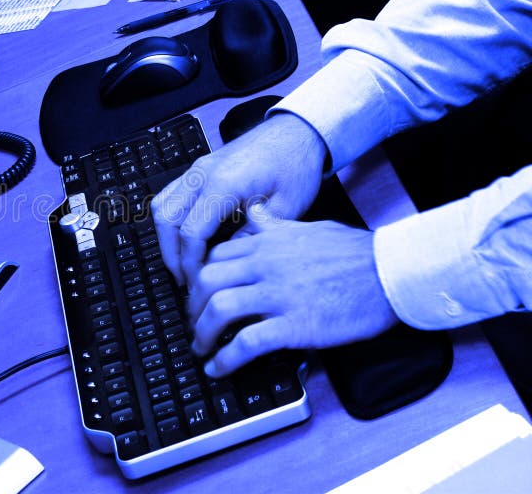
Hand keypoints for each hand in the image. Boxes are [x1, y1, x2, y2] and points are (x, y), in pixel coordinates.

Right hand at [151, 112, 327, 287]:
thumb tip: (228, 260)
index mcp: (224, 183)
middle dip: (171, 253)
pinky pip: (171, 194)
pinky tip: (186, 236)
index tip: (198, 281)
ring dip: (166, 236)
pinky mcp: (201, 168)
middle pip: (167, 219)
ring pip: (162, 205)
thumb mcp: (285, 208)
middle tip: (184, 278)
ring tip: (182, 260)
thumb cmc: (296, 164)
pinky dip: (171, 218)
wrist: (298, 132)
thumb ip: (253, 235)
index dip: (191, 262)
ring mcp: (199, 169)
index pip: (191, 231)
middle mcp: (204, 173)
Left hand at [190, 217, 399, 377]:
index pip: (215, 258)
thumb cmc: (356, 252)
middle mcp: (266, 264)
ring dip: (202, 333)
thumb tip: (256, 215)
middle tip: (193, 324)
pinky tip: (219, 368)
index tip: (200, 297)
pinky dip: (225, 358)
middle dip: (192, 307)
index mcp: (268, 242)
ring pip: (219, 309)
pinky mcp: (295, 324)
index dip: (200, 280)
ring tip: (201, 348)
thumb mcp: (309, 227)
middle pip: (206, 281)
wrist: (391, 271)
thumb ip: (276, 225)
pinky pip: (246, 342)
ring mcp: (279, 294)